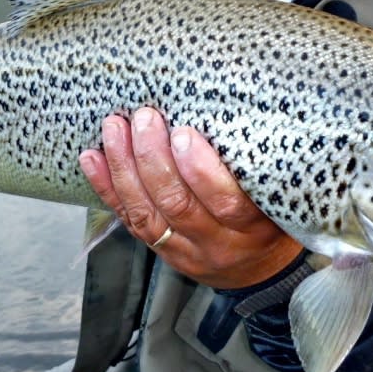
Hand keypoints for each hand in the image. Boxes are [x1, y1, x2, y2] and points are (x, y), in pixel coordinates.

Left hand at [78, 106, 302, 289]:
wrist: (261, 269)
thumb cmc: (272, 214)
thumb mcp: (280, 191)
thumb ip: (256, 161)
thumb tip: (231, 102)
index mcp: (255, 225)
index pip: (227, 201)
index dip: (201, 171)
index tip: (183, 133)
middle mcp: (218, 241)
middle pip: (178, 204)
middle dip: (153, 159)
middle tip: (144, 117)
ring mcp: (186, 250)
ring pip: (148, 213)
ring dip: (125, 168)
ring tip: (114, 128)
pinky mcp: (162, 251)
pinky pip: (130, 220)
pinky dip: (108, 188)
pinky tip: (92, 158)